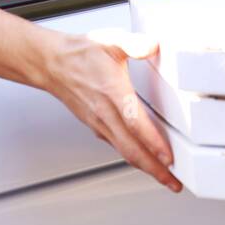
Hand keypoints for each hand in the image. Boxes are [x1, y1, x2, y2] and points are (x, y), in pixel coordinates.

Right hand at [33, 28, 181, 192]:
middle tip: (174, 183)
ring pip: (124, 151)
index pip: (134, 123)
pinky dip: (133, 157)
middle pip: (131, 149)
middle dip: (154, 169)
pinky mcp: (96, 125)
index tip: (169, 157)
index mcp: (112, 92)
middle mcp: (105, 113)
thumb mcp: (110, 40)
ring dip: (145, 167)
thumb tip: (153, 45)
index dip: (152, 142)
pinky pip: (117, 146)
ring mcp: (99, 122)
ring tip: (165, 178)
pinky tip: (143, 159)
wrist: (50, 64)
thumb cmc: (79, 53)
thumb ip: (134, 43)